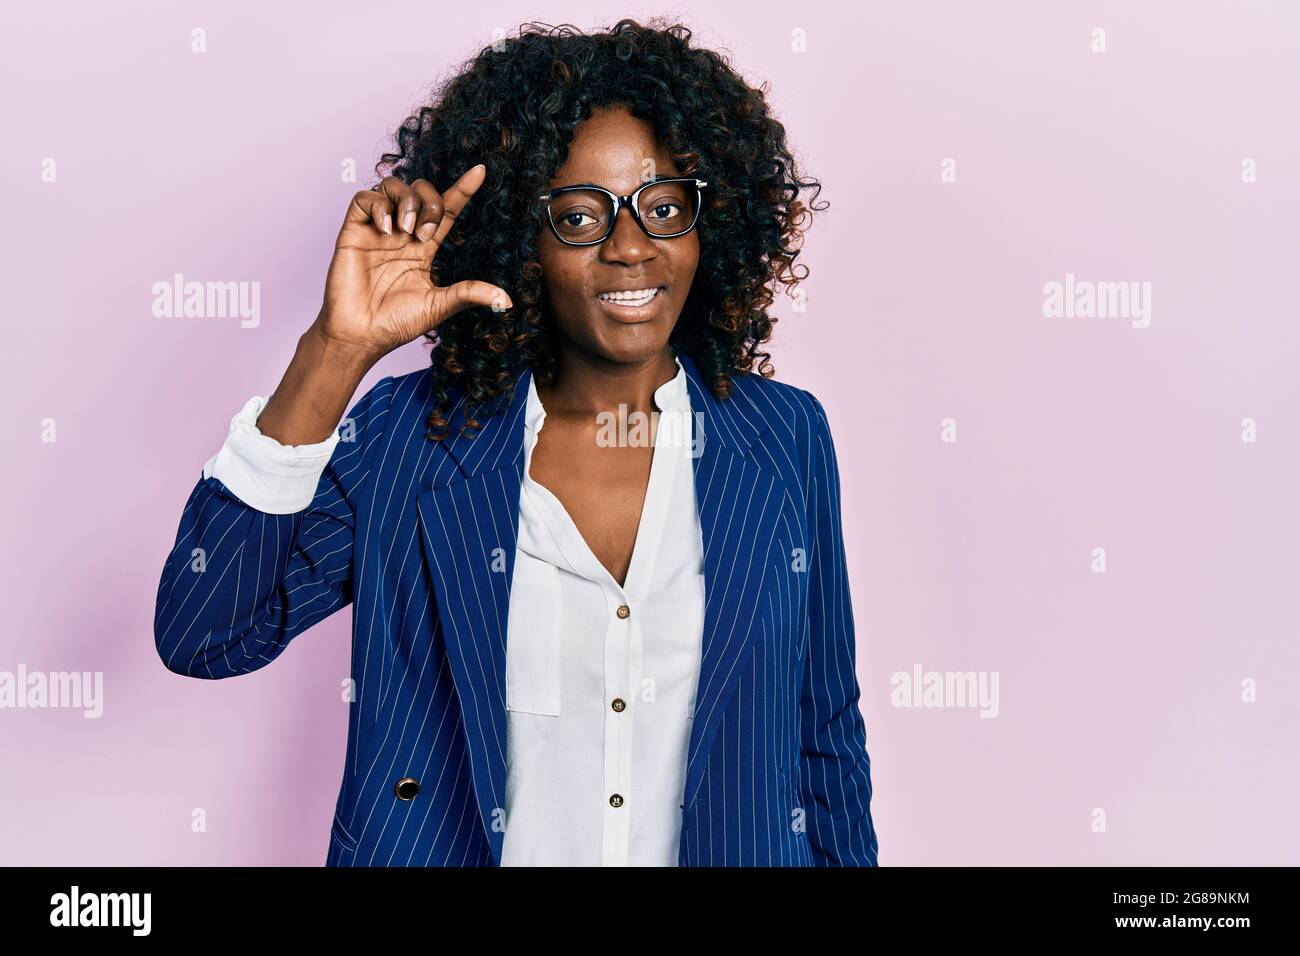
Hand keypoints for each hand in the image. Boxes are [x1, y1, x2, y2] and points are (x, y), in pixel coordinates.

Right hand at [314, 164, 511, 361]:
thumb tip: (505, 299)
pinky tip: (386, 230)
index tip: (481, 171)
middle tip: (427, 233)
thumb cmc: (395, 323)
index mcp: (423, 248)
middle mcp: (402, 234)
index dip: (463, 189)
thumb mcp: (439, 306)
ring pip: (392, 186)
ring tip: (406, 230)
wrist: (361, 335)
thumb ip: (469, 294)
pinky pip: (364, 198)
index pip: (447, 210)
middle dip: (430, 202)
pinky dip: (378, 206)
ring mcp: (377, 230)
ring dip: (406, 201)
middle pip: (421, 191)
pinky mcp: (353, 231)